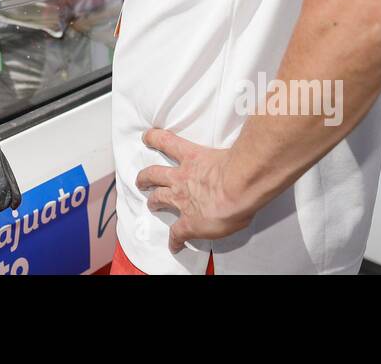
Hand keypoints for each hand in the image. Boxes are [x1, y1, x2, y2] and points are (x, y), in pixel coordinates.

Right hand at [136, 128, 253, 251]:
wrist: (239, 187)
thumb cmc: (237, 208)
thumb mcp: (228, 228)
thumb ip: (218, 225)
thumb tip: (223, 222)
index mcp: (190, 220)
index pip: (178, 233)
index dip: (174, 240)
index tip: (175, 243)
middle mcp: (180, 196)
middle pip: (160, 198)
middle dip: (154, 201)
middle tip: (151, 201)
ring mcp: (182, 175)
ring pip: (155, 174)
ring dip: (146, 176)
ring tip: (141, 177)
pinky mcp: (189, 155)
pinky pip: (167, 143)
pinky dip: (155, 137)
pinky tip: (148, 135)